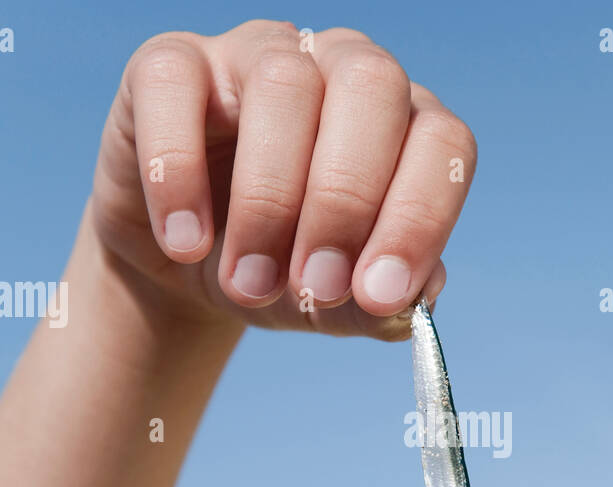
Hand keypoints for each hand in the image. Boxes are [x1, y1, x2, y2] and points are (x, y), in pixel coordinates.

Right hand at [89, 21, 476, 339]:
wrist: (181, 262)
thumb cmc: (277, 268)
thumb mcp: (330, 303)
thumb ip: (378, 307)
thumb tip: (412, 302)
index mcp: (403, 124)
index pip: (441, 140)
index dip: (419, 216)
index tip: (379, 294)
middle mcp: (342, 70)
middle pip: (373, 88)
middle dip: (347, 200)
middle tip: (316, 287)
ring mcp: (258, 54)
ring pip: (283, 82)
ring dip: (267, 199)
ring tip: (249, 282)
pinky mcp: (170, 62)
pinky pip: (175, 86)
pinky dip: (179, 171)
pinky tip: (184, 241)